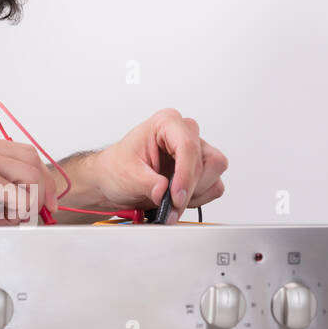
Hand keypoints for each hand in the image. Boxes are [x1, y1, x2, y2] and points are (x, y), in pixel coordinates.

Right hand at [0, 127, 60, 225]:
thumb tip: (19, 205)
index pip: (20, 151)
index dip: (38, 175)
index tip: (41, 196)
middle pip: (32, 159)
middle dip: (44, 188)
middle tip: (43, 210)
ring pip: (32, 176)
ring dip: (30, 202)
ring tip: (9, 218)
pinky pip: (19, 195)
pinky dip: (19, 212)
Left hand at [92, 109, 227, 222]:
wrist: (113, 179)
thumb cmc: (118, 167)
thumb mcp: (127, 175)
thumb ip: (148, 184)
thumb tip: (164, 192)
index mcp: (166, 123)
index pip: (188, 146)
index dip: (185, 175)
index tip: (175, 196)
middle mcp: (185, 133)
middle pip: (208, 160)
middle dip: (189, 187)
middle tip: (171, 205)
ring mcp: (196, 150)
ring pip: (214, 172)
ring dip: (195, 193)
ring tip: (171, 201)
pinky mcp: (201, 168)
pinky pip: (214, 185)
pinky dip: (199, 198)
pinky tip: (178, 199)